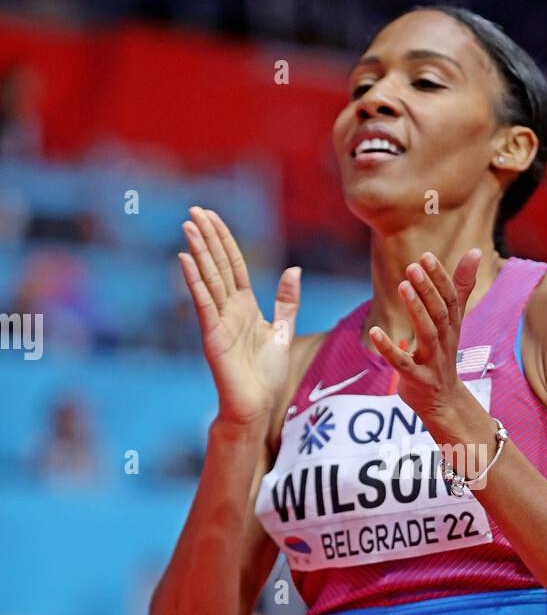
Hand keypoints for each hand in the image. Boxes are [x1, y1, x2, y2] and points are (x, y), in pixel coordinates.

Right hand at [178, 206, 300, 423]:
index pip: (234, 265)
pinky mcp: (212, 336)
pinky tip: (185, 260)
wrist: (257, 406)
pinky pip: (203, 303)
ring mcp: (218, 321)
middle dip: (207, 237)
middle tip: (193, 209)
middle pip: (217, 265)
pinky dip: (194, 281)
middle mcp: (228, 310)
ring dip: (198, 251)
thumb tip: (294, 268)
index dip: (224, 240)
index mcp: (245, 306)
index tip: (213, 216)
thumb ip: (287, 300)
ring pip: (208, 279)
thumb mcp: (282, 330)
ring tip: (187, 225)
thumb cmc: (266, 375)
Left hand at [369, 248, 482, 419]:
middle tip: (413, 266)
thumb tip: (476, 251)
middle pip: (440, 313)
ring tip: (402, 286)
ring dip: (415, 310)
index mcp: (452, 326)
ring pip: (426, 334)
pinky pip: (402, 363)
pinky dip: (389, 348)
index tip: (426, 256)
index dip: (440, 278)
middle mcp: (445, 341)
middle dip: (428, 289)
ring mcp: (432, 361)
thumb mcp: (454, 321)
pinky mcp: (417, 379)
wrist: (443, 402)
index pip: (450, 298)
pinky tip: (374, 332)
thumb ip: (461, 287)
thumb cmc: (443, 355)